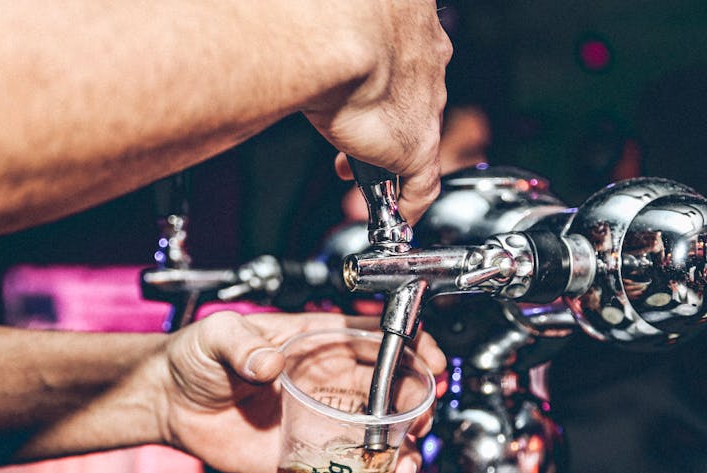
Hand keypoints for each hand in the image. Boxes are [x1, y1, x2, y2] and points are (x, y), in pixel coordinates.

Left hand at [154, 310, 444, 472]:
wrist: (169, 402)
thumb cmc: (196, 356)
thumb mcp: (216, 335)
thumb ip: (241, 344)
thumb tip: (265, 362)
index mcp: (316, 344)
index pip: (376, 341)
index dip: (412, 349)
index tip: (432, 365)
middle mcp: (328, 384)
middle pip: (391, 396)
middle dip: (416, 414)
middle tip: (415, 430)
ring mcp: (321, 424)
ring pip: (379, 441)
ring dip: (402, 458)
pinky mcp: (305, 459)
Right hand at [306, 1, 452, 222]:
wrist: (333, 36)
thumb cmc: (317, 15)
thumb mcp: (324, 18)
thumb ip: (319, 35)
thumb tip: (281, 37)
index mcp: (407, 17)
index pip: (404, 56)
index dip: (377, 79)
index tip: (356, 92)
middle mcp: (425, 57)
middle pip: (414, 97)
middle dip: (382, 120)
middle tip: (354, 139)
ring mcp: (425, 103)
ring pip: (417, 136)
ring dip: (388, 158)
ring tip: (357, 174)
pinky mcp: (417, 144)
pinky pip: (421, 184)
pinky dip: (409, 204)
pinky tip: (396, 218)